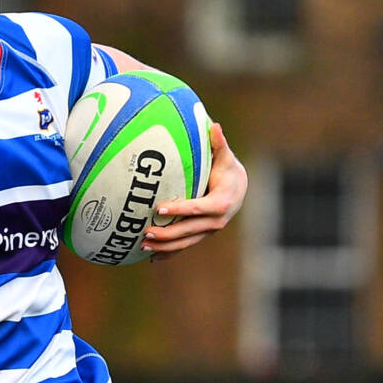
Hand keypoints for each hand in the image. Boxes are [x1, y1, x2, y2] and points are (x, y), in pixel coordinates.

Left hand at [145, 123, 247, 255]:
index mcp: (221, 203)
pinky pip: (184, 246)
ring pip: (185, 242)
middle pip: (188, 231)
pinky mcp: (202, 235)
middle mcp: (216, 221)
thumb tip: (214, 125)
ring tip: (143, 245)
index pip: (197, 208)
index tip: (159, 209)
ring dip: (164, 246)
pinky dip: (169, 253)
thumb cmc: (227, 169)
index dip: (179, 210)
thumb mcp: (225, 157)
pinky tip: (151, 257)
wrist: (239, 189)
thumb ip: (218, 144)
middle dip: (167, 234)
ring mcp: (208, 231)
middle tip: (145, 232)